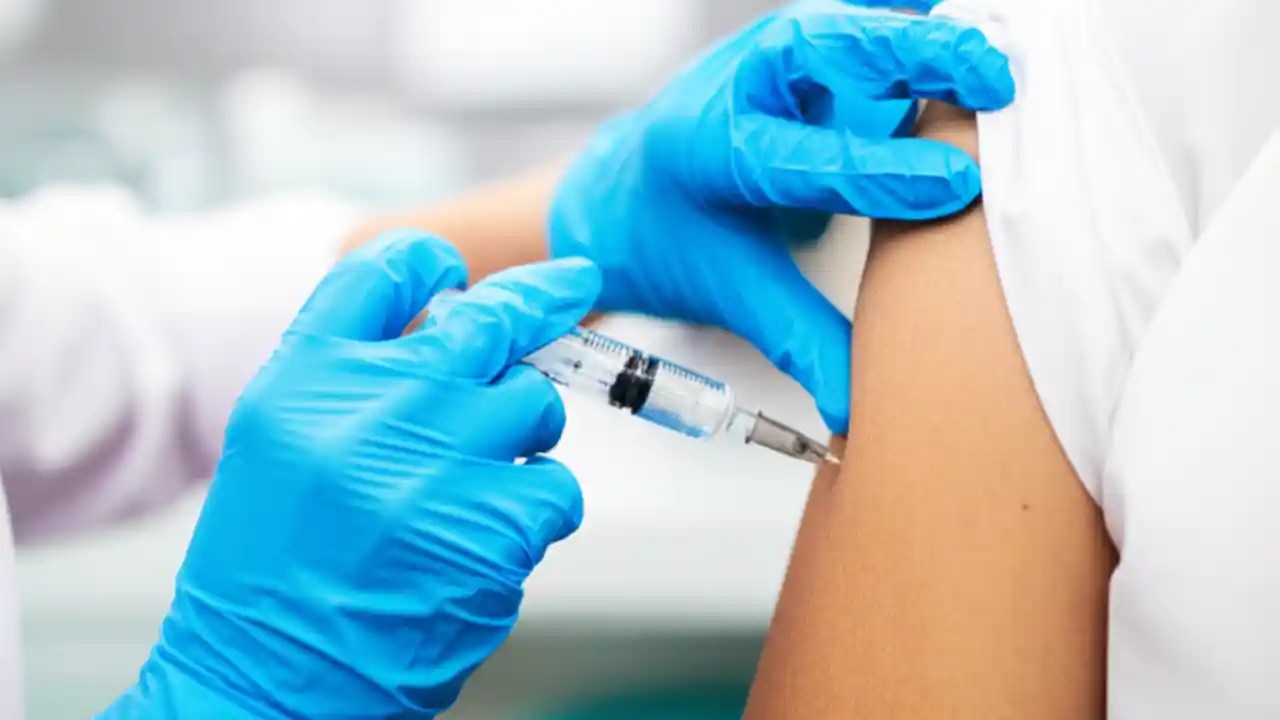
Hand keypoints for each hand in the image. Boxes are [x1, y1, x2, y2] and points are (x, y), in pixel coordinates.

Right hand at [104, 232, 600, 717]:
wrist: (270, 681)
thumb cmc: (273, 572)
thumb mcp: (281, 445)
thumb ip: (350, 378)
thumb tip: (448, 331)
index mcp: (306, 377)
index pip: (383, 269)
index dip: (431, 264)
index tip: (456, 271)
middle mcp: (376, 402)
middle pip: (490, 316)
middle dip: (544, 297)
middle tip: (574, 282)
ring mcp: (440, 458)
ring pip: (537, 402)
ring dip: (529, 432)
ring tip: (482, 482)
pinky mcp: (497, 522)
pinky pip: (557, 485)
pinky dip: (538, 508)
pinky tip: (490, 540)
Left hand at [549, 2, 1012, 430]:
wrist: (627, 185)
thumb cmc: (674, 235)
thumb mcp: (733, 290)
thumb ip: (802, 340)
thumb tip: (855, 417)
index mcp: (714, 152)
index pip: (805, 159)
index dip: (882, 172)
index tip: (957, 186)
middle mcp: (740, 87)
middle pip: (827, 51)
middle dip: (914, 56)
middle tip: (996, 80)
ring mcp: (773, 56)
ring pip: (850, 21)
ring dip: (925, 29)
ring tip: (1002, 51)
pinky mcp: (805, 44)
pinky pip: (865, 17)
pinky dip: (913, 18)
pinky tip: (973, 23)